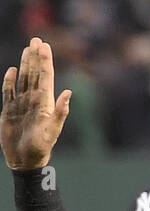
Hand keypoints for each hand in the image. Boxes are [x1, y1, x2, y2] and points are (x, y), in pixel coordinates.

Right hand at [2, 37, 71, 170]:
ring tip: (28, 49)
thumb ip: (60, 111)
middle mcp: (33, 101)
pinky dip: (9, 81)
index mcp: (44, 103)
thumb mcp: (52, 130)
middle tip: (37, 39)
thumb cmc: (40, 148)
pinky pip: (8, 91)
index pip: (45, 77)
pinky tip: (12, 70)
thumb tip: (68, 92)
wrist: (24, 160)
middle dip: (36, 57)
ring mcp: (21, 104)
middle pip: (35, 74)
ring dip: (25, 64)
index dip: (45, 61)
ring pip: (23, 79)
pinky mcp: (9, 110)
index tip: (45, 46)